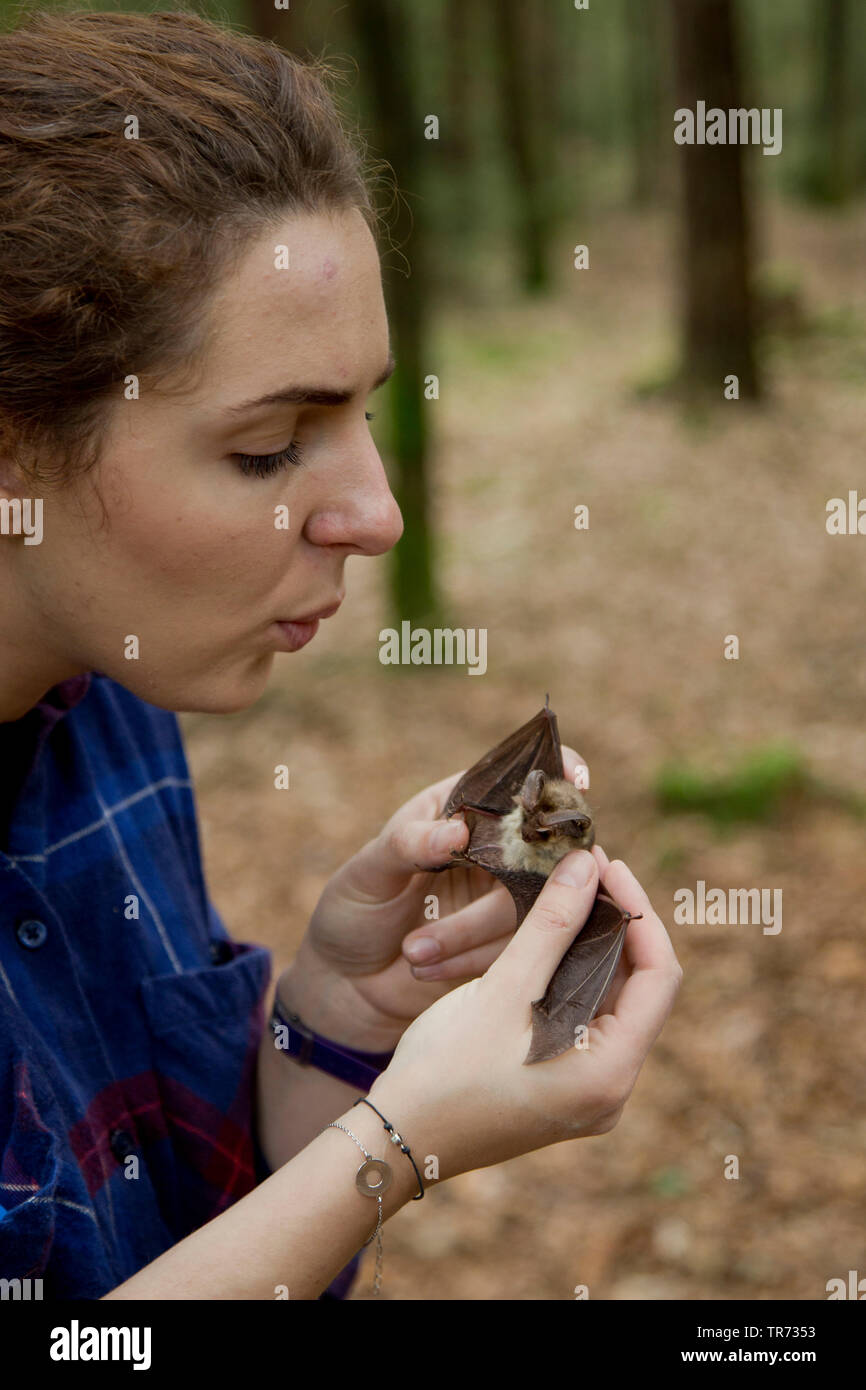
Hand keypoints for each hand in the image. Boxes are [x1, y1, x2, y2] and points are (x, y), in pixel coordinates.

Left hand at [281, 746, 588, 1051]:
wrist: (348, 985)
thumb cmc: (355, 911)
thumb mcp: (370, 871)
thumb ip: (409, 844)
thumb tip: (457, 831)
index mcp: (464, 808)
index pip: (521, 778)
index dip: (556, 773)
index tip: (575, 781)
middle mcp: (497, 848)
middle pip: (545, 847)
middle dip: (521, 875)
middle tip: (482, 893)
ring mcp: (508, 898)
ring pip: (532, 904)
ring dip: (471, 930)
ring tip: (414, 947)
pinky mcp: (512, 948)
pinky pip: (521, 949)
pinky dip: (471, 959)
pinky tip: (425, 965)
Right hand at [367, 852, 682, 1180]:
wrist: (396, 1139)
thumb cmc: (445, 1071)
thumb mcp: (503, 990)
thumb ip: (551, 925)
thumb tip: (587, 866)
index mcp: (610, 1071)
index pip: (659, 976)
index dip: (639, 912)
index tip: (606, 866)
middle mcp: (611, 1087)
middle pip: (639, 988)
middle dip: (616, 924)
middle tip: (584, 870)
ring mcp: (587, 1091)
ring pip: (609, 1000)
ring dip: (591, 946)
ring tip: (566, 894)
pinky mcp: (561, 1086)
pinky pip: (584, 1019)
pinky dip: (571, 976)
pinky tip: (547, 941)